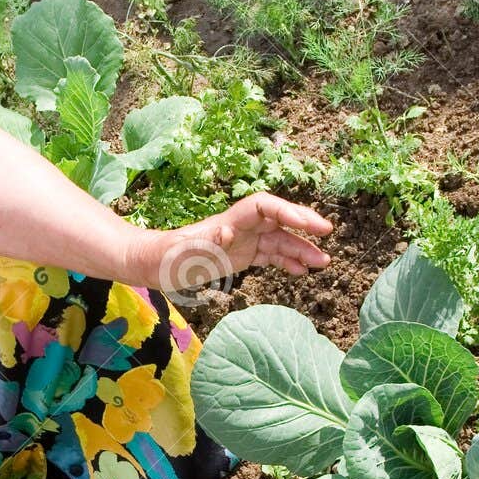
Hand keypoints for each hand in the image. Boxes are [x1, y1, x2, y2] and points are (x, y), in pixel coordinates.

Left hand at [138, 192, 332, 289]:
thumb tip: (227, 231)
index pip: (266, 207)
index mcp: (229, 220)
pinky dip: (286, 262)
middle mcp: (239, 227)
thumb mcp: (181, 252)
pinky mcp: (239, 256)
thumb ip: (202, 241)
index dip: (290, 212)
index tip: (312, 225)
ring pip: (278, 240)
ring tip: (322, 264)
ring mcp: (241, 241)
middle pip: (278, 221)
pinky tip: (300, 272)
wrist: (151, 265)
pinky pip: (268, 256)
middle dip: (303, 227)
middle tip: (327, 238)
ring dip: (300, 249)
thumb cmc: (164, 257)